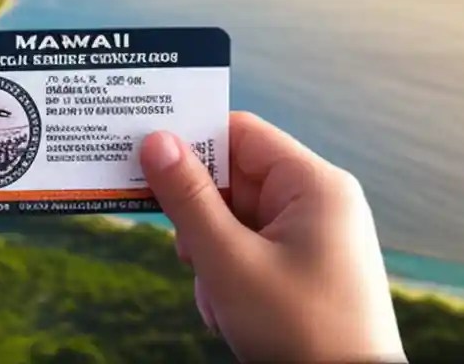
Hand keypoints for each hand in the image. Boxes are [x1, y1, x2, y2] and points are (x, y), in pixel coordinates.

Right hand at [140, 112, 405, 361]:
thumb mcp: (229, 261)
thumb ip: (187, 197)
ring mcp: (312, 236)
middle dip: (200, 218)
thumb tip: (155, 140)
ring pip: (233, 220)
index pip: (240, 133)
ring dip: (211, 254)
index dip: (192, 140)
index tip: (146, 155)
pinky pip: (248, 250)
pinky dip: (227, 275)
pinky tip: (231, 310)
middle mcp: (318, 202)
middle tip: (187, 251)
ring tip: (220, 296)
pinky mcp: (304, 267)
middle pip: (232, 179)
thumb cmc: (300, 330)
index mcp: (314, 185)